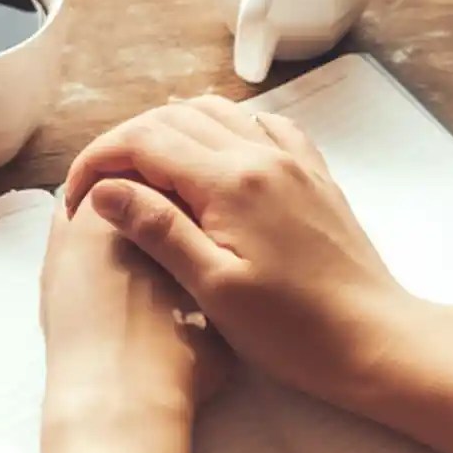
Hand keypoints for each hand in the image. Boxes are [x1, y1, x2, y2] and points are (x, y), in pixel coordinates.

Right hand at [62, 96, 410, 403]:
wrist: (376, 340)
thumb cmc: (294, 330)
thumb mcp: (214, 288)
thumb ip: (158, 229)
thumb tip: (105, 190)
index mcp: (232, 181)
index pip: (145, 141)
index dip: (98, 162)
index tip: (76, 203)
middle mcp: (262, 155)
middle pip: (174, 117)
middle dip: (125, 144)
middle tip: (99, 191)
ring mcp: (292, 161)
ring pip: (216, 112)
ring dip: (169, 131)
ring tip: (143, 175)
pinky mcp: (313, 175)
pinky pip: (261, 125)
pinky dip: (223, 128)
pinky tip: (212, 158)